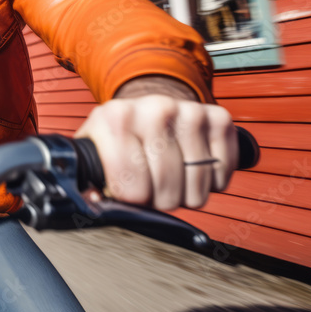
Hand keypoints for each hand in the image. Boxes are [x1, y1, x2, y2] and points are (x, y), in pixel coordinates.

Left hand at [75, 76, 236, 210]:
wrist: (152, 106)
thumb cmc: (122, 137)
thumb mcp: (96, 151)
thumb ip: (88, 180)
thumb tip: (90, 204)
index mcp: (116, 117)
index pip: (132, 186)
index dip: (134, 199)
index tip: (131, 192)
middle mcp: (154, 108)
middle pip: (167, 190)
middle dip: (161, 201)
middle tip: (154, 190)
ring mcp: (190, 111)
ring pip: (197, 186)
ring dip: (188, 195)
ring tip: (173, 181)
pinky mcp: (219, 118)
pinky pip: (222, 173)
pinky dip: (212, 182)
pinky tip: (194, 169)